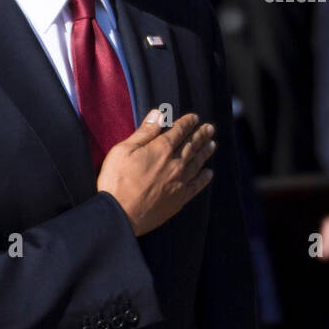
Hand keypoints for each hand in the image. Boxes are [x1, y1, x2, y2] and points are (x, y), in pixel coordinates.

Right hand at [97, 111, 215, 235]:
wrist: (120, 214)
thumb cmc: (117, 180)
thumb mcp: (124, 150)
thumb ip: (144, 132)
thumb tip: (159, 114)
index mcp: (162, 149)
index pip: (179, 131)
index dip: (188, 123)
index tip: (195, 118)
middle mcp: (175, 163)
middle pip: (192, 145)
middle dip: (201, 135)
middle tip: (209, 129)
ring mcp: (179, 182)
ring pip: (197, 163)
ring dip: (205, 152)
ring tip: (212, 145)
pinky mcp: (179, 199)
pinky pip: (197, 185)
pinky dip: (204, 178)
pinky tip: (208, 173)